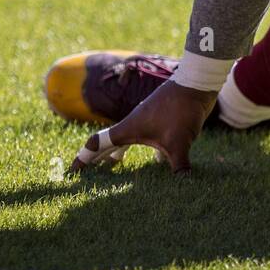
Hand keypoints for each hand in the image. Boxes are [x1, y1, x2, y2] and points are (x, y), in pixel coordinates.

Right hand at [67, 80, 215, 174]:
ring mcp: (147, 120)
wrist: (196, 83)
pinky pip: (145, 137)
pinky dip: (144, 148)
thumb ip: (179, 166)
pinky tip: (158, 161)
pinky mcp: (161, 119)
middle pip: (108, 142)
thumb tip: (184, 186)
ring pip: (127, 139)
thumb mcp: (179, 142)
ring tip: (116, 163)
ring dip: (119, 150)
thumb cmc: (180, 110)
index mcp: (128, 129)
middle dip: (97, 157)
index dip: (84, 158)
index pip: (97, 144)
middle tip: (86, 170)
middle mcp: (133, 124)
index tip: (73, 170)